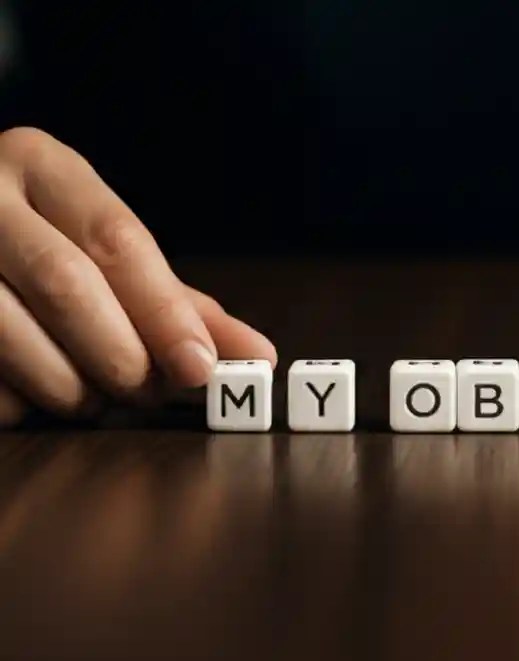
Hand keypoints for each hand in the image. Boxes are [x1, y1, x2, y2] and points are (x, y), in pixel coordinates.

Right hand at [0, 127, 275, 426]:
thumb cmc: (36, 244)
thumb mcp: (99, 252)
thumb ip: (176, 303)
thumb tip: (257, 355)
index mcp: (40, 164)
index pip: (116, 238)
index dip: (163, 312)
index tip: (201, 369)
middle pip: (65, 283)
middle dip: (120, 355)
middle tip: (149, 394)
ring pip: (7, 332)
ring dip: (67, 386)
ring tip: (94, 400)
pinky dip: (15, 400)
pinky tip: (32, 396)